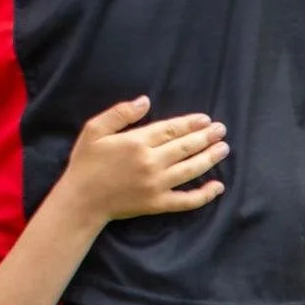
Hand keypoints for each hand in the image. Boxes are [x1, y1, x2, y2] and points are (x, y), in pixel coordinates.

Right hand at [61, 98, 227, 221]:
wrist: (81, 200)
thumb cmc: (86, 163)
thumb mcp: (93, 130)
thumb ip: (119, 114)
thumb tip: (145, 101)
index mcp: (136, 142)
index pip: (171, 129)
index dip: (191, 123)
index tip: (206, 119)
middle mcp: (151, 162)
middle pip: (185, 147)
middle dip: (206, 137)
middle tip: (221, 130)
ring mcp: (157, 184)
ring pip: (191, 169)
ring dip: (210, 158)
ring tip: (224, 149)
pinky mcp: (158, 204)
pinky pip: (187, 200)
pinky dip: (205, 195)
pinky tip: (218, 186)